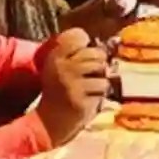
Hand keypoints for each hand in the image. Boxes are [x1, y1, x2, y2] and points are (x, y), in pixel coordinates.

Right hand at [36, 28, 108, 145]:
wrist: (48, 123)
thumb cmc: (59, 92)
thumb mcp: (61, 68)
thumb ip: (78, 54)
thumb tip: (110, 43)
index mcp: (55, 57)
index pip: (77, 35)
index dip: (86, 44)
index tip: (83, 54)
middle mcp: (62, 67)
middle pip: (96, 53)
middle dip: (99, 65)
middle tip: (90, 77)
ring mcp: (71, 84)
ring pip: (103, 72)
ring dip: (100, 82)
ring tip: (89, 90)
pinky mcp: (80, 100)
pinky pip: (103, 89)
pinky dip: (100, 95)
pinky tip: (88, 100)